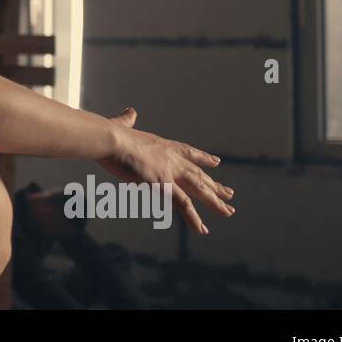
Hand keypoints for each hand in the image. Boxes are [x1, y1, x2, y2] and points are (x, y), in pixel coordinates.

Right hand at [98, 107, 235, 234]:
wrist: (111, 140)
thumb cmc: (111, 134)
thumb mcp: (122, 126)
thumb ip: (127, 121)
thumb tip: (130, 112)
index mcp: (163, 145)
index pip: (188, 152)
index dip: (203, 158)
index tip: (216, 162)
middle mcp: (172, 158)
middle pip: (199, 174)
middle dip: (214, 185)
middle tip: (230, 194)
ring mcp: (171, 171)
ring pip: (199, 190)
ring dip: (214, 202)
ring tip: (228, 212)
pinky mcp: (165, 185)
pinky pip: (184, 205)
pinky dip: (193, 218)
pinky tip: (202, 229)